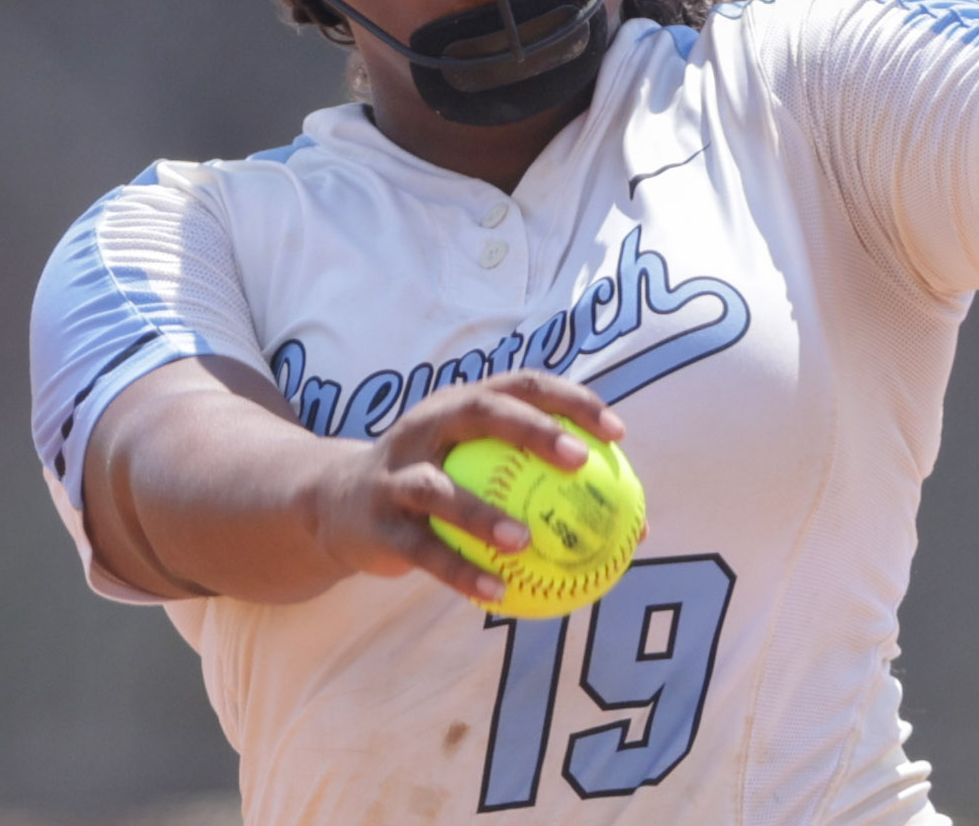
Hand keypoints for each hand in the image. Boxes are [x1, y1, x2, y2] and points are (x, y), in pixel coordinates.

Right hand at [308, 371, 625, 604]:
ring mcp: (396, 473)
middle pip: (481, 411)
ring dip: (482, 512)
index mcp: (461, 402)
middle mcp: (427, 425)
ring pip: (438, 488)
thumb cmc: (437, 482)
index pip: (523, 385)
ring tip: (526, 539)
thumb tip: (642, 525)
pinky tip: (498, 593)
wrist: (336, 505)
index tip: (617, 432)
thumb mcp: (481, 467)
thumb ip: (549, 486)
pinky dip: (458, 571)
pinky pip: (420, 550)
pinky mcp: (375, 524)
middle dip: (532, 430)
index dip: (572, 400)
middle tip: (579, 461)